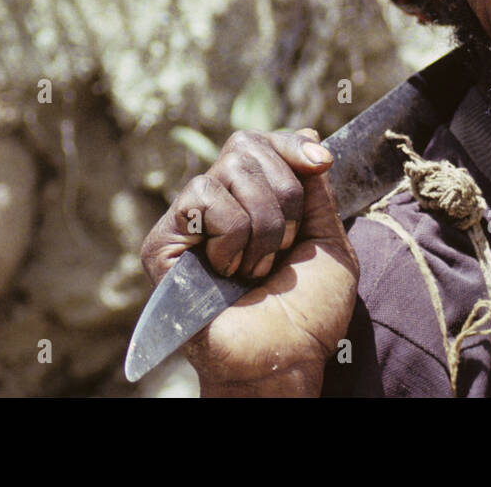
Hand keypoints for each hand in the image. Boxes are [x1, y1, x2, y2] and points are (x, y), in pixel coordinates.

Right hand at [140, 128, 358, 396]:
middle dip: (284, 194)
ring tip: (256, 268)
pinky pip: (203, 199)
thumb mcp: (328, 238)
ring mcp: (188, 221)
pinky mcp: (162, 241)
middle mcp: (217, 202)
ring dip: (262, 225)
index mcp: (253, 199)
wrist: (284, 356)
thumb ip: (316, 188)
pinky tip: (227, 271)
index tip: (322, 162)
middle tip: (284, 246)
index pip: (261, 141)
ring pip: (229, 171)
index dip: (290, 144)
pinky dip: (231, 237)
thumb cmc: (307, 311)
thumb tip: (307, 133)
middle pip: (246, 146)